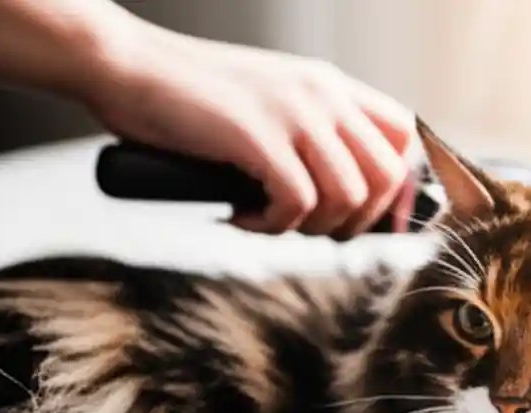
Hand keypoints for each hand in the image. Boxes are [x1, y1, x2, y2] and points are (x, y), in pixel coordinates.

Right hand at [86, 25, 412, 238]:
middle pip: (388, 176)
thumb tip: (348, 198)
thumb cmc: (190, 97)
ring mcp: (293, 113)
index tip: (367, 217)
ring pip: (348, 198)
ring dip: (313, 227)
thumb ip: (311, 135)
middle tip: (312, 227)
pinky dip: (272, 226)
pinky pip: (297, 205)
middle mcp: (322, 94)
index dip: (397, 186)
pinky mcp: (258, 137)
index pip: (403, 135)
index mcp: (330, 84)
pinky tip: (241, 216)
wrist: (127, 67)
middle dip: (358, 220)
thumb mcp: (270, 104)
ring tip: (271, 220)